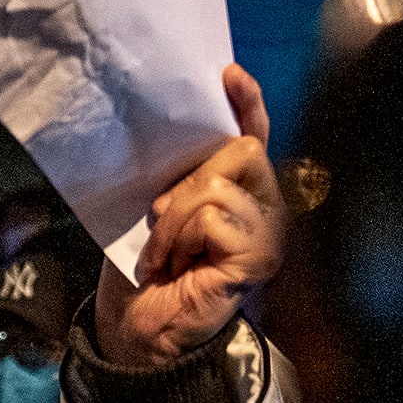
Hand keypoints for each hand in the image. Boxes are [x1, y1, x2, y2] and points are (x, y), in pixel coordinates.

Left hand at [94, 64, 284, 368]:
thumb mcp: (157, 210)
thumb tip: (171, 131)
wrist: (136, 330)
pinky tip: (174, 265)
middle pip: (240, 149)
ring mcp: (265, 234)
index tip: (226, 73)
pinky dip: (179, 237)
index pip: (253, 136)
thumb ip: (179, 175)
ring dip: (174, 217)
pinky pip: (211, 215)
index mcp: (241, 193)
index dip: (246, 103)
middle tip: (160, 218)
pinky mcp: (256, 256)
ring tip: (164, 251)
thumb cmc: (144, 272)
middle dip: (188, 180)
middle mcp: (264, 209)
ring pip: (218, 184)